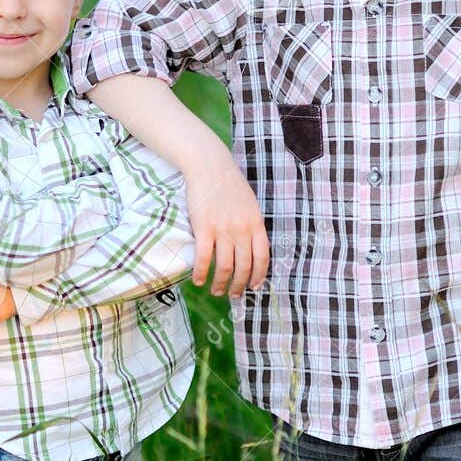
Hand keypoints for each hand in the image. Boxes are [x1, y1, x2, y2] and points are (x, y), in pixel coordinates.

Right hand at [183, 156, 268, 297]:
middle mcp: (242, 230)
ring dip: (220, 283)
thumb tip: (250, 246)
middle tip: (233, 295)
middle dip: (239, 285)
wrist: (210, 166)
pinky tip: (198, 280)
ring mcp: (223, 230)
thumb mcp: (249, 204)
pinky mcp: (204, 228)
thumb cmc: (229, 183)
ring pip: (224, 267)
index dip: (258, 275)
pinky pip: (203, 258)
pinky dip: (200, 273)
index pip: (262, 258)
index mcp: (256, 224)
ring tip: (216, 291)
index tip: (254, 286)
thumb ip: (251, 225)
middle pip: (244, 266)